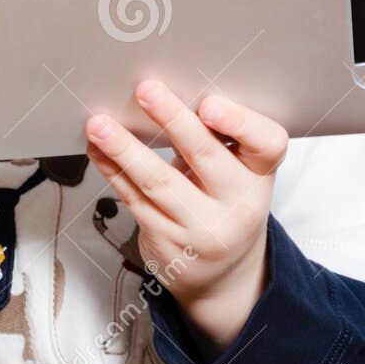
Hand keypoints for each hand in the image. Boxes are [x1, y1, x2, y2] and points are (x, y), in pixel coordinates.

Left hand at [84, 78, 288, 356]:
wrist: (223, 273)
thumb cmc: (226, 200)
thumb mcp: (239, 172)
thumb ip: (219, 138)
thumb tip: (164, 92)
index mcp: (261, 173)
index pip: (267, 143)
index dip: (239, 122)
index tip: (208, 104)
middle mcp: (239, 203)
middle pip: (205, 157)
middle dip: (172, 120)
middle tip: (145, 90)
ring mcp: (203, 228)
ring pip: (159, 182)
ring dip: (125, 148)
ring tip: (100, 124)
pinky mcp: (168, 242)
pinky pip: (134, 199)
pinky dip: (112, 170)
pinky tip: (97, 149)